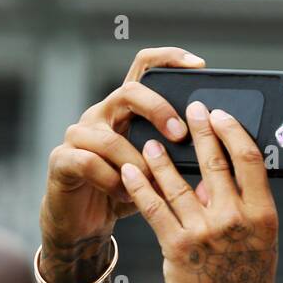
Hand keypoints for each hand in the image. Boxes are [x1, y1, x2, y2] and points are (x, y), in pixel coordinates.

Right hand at [39, 47, 203, 282]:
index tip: (198, 65)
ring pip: (109, 138)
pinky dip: (113, 182)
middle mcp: (101, 114)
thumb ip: (178, 164)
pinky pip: (89, 163)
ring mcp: (78, 135)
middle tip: (180, 134)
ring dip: (136, 164)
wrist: (82, 224)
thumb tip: (220, 167)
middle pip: (129, 92)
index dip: (169, 59)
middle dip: (158, 110)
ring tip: (153, 185)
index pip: (144, 67)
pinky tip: (125, 194)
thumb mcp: (156, 176)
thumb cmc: (122, 194)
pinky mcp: (62, 159)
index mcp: (125, 111)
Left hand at [120, 101, 282, 282]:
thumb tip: (210, 180)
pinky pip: (155, 209)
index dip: (232, 130)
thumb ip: (239, 209)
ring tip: (149, 142)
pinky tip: (130, 172)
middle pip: (214, 162)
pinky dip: (141, 187)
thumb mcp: (257, 243)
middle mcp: (235, 219)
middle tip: (189, 108)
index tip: (220, 114)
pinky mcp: (179, 249)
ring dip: (161, 158)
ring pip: (178, 183)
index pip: (249, 158)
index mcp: (262, 215)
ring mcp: (206, 233)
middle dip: (199, 130)